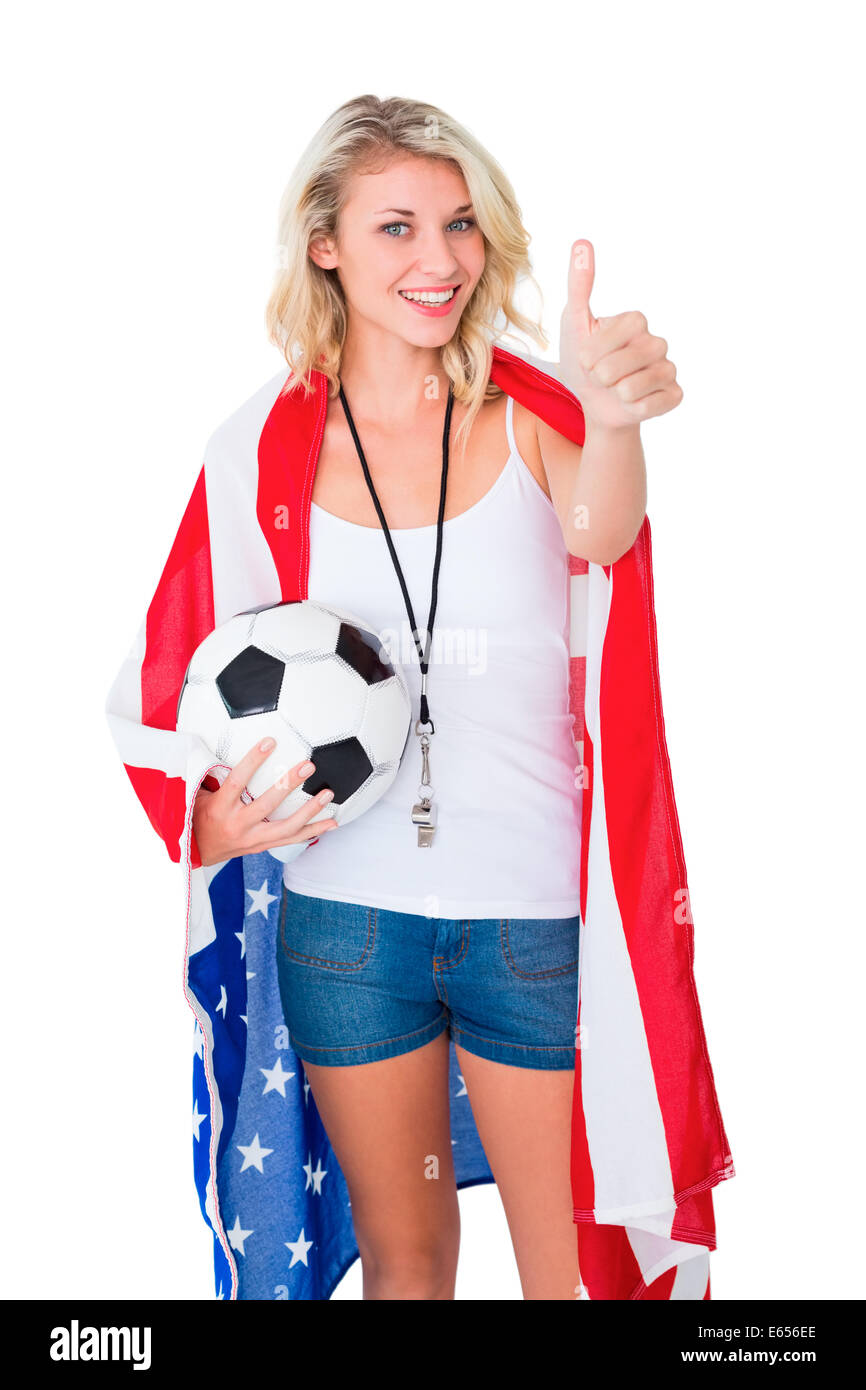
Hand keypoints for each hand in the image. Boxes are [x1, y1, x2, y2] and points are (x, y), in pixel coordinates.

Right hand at [192, 740, 337, 866]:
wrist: (197, 852)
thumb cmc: (198, 817)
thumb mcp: (197, 796)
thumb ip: (213, 776)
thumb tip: (225, 745)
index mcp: (220, 809)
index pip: (238, 781)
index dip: (253, 761)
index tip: (269, 742)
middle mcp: (238, 825)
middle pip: (267, 805)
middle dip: (289, 784)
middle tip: (308, 766)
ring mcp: (253, 840)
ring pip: (286, 828)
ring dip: (310, 812)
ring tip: (328, 794)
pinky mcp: (263, 847)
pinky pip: (291, 840)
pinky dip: (313, 831)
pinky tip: (331, 823)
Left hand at [559, 239, 682, 428]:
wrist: (594, 404)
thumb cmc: (583, 362)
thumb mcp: (574, 322)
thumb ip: (580, 284)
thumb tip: (581, 242)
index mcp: (636, 321)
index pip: (615, 335)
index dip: (592, 352)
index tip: (587, 357)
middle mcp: (657, 341)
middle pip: (623, 363)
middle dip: (601, 375)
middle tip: (601, 376)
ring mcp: (668, 368)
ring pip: (635, 387)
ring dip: (615, 393)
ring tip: (616, 389)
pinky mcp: (674, 394)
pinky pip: (651, 405)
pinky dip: (634, 409)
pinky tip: (632, 403)